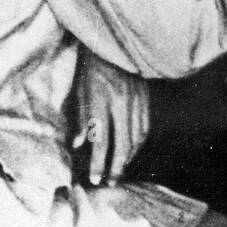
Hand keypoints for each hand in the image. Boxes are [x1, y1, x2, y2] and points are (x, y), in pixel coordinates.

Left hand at [72, 54, 148, 186]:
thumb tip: (79, 144)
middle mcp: (122, 104)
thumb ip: (81, 119)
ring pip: (137, 137)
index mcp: (103, 102)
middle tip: (110, 182)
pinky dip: (139, 142)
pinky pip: (145, 125)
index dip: (98, 162)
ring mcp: (137, 101)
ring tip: (120, 169)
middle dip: (116, 166)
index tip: (94, 178)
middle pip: (123, 143)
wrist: (113, 44)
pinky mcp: (146, 97)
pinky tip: (132, 150)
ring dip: (129, 157)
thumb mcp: (81, 92)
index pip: (102, 140)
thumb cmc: (92, 68)